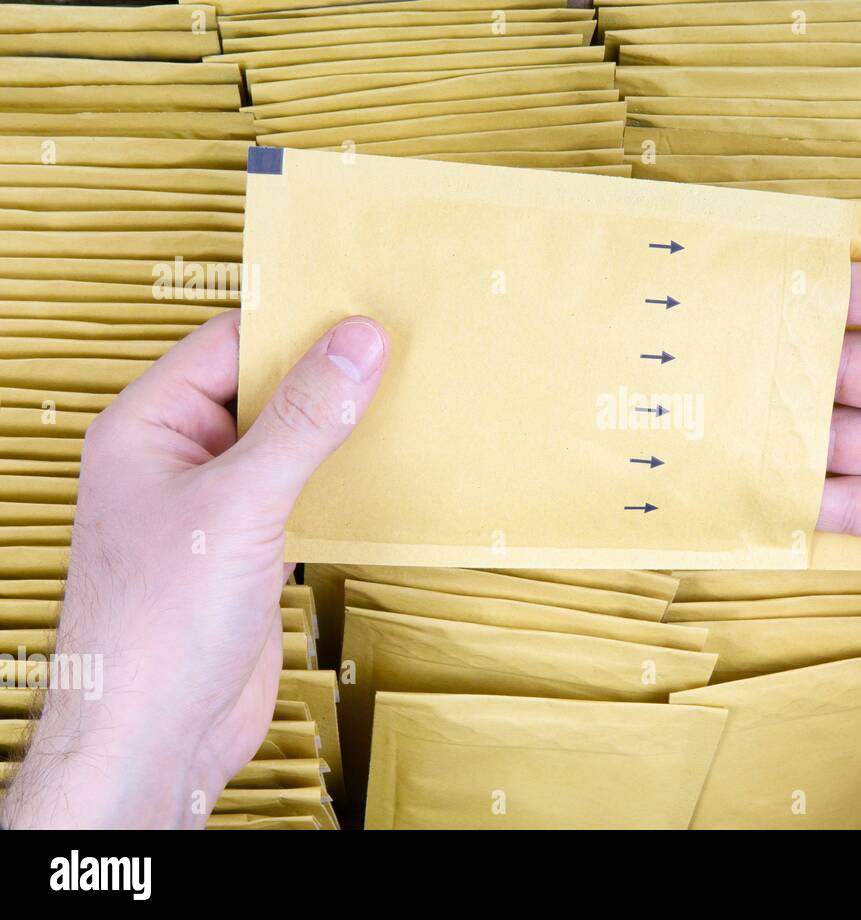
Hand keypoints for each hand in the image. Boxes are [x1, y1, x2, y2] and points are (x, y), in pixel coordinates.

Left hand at [0, 312, 387, 828]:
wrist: (155, 736)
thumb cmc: (155, 627)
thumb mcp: (239, 505)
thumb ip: (303, 420)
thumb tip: (356, 344)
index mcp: (147, 427)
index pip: (228, 343)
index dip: (294, 321)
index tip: (361, 308)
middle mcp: (177, 459)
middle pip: (262, 387)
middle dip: (325, 372)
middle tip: (395, 347)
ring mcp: (213, 505)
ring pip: (285, 440)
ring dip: (338, 426)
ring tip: (401, 399)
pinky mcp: (247, 547)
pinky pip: (300, 489)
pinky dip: (340, 476)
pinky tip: (383, 467)